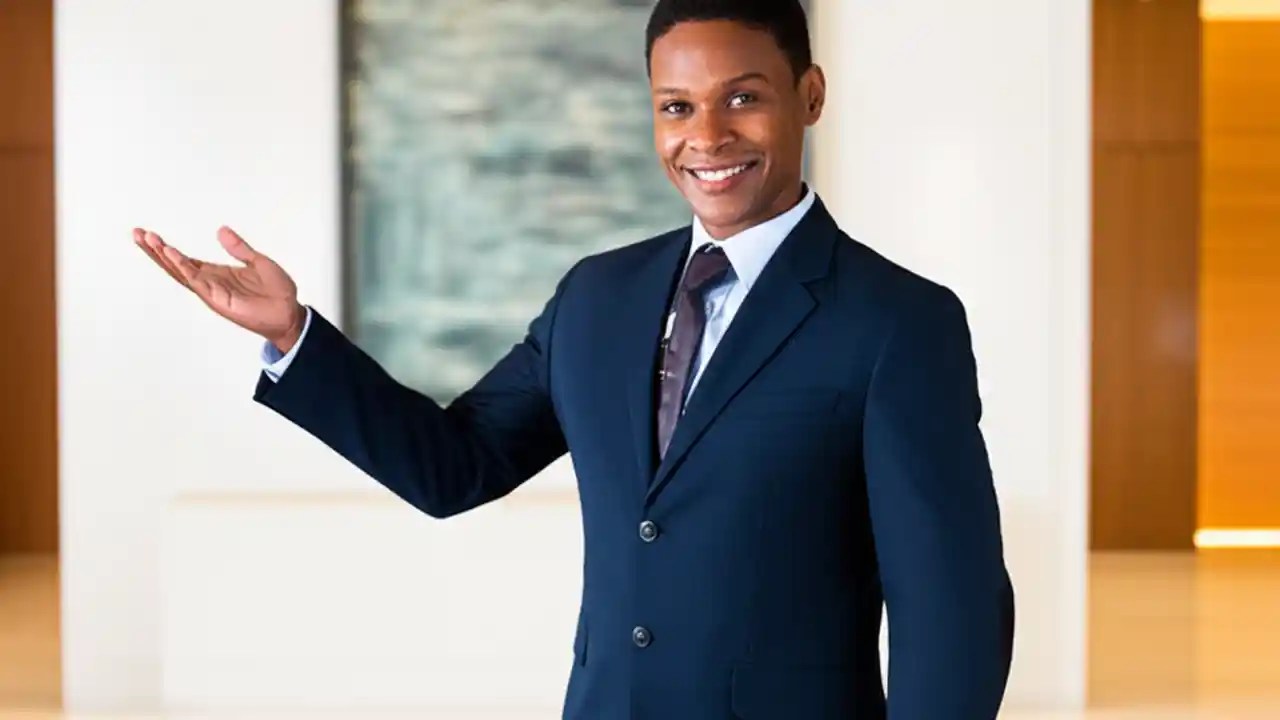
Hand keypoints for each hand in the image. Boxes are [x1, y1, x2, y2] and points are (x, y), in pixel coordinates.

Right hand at [133, 226, 306, 352]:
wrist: (290, 312)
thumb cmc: (277, 291)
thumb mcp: (257, 262)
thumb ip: (239, 248)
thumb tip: (221, 230)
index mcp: (215, 274)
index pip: (183, 260)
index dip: (165, 248)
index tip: (147, 233)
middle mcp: (209, 283)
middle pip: (174, 266)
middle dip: (154, 251)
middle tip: (137, 233)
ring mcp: (212, 291)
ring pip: (180, 273)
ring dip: (164, 257)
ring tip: (149, 240)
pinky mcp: (218, 299)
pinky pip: (197, 282)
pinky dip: (184, 268)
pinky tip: (173, 255)